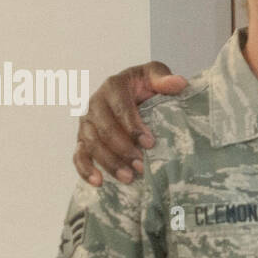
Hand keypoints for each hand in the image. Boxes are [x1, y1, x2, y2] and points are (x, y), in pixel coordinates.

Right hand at [74, 62, 187, 185]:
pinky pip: (78, 155)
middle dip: (123, 149)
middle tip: (141, 165)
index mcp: (113, 86)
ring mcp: (86, 122)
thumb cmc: (144, 85)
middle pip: (104, 129)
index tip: (149, 143)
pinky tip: (99, 182)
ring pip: (91, 144)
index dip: (133, 126)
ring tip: (129, 177)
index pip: (120, 108)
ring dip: (109, 163)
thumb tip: (178, 83)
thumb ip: (163, 78)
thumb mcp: (154, 76)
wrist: (133, 92)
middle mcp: (95, 103)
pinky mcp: (82, 138)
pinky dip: (85, 169)